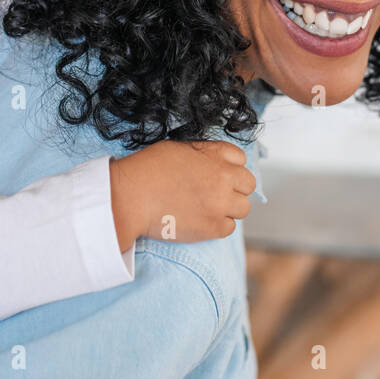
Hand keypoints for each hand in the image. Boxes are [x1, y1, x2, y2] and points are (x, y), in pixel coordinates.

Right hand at [109, 139, 255, 247]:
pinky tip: (200, 221)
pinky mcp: (213, 227)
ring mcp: (220, 203)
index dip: (229, 168)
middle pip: (248, 185)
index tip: (218, 175)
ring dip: (229, 209)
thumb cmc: (147, 170)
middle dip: (234, 189)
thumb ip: (203, 156)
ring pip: (243, 208)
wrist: (131, 197)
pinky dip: (218, 226)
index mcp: (215, 154)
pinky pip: (230, 228)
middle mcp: (223, 177)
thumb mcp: (178, 149)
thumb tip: (211, 165)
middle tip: (215, 194)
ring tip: (207, 209)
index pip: (241, 160)